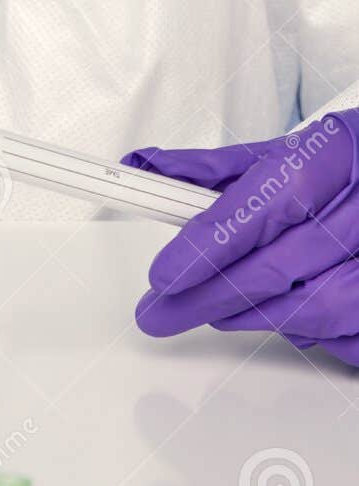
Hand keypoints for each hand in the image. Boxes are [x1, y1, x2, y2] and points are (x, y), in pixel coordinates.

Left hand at [122, 113, 358, 367]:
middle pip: (275, 267)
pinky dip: (309, 334)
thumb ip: (216, 167)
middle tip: (161, 313)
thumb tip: (147, 168)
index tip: (163, 275)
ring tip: (214, 315)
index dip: (204, 248)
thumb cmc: (345, 164)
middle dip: (208, 297)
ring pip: (312, 309)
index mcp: (330, 156)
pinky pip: (348, 335)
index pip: (256, 209)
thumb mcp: (287, 151)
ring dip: (252, 317)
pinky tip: (280, 320)